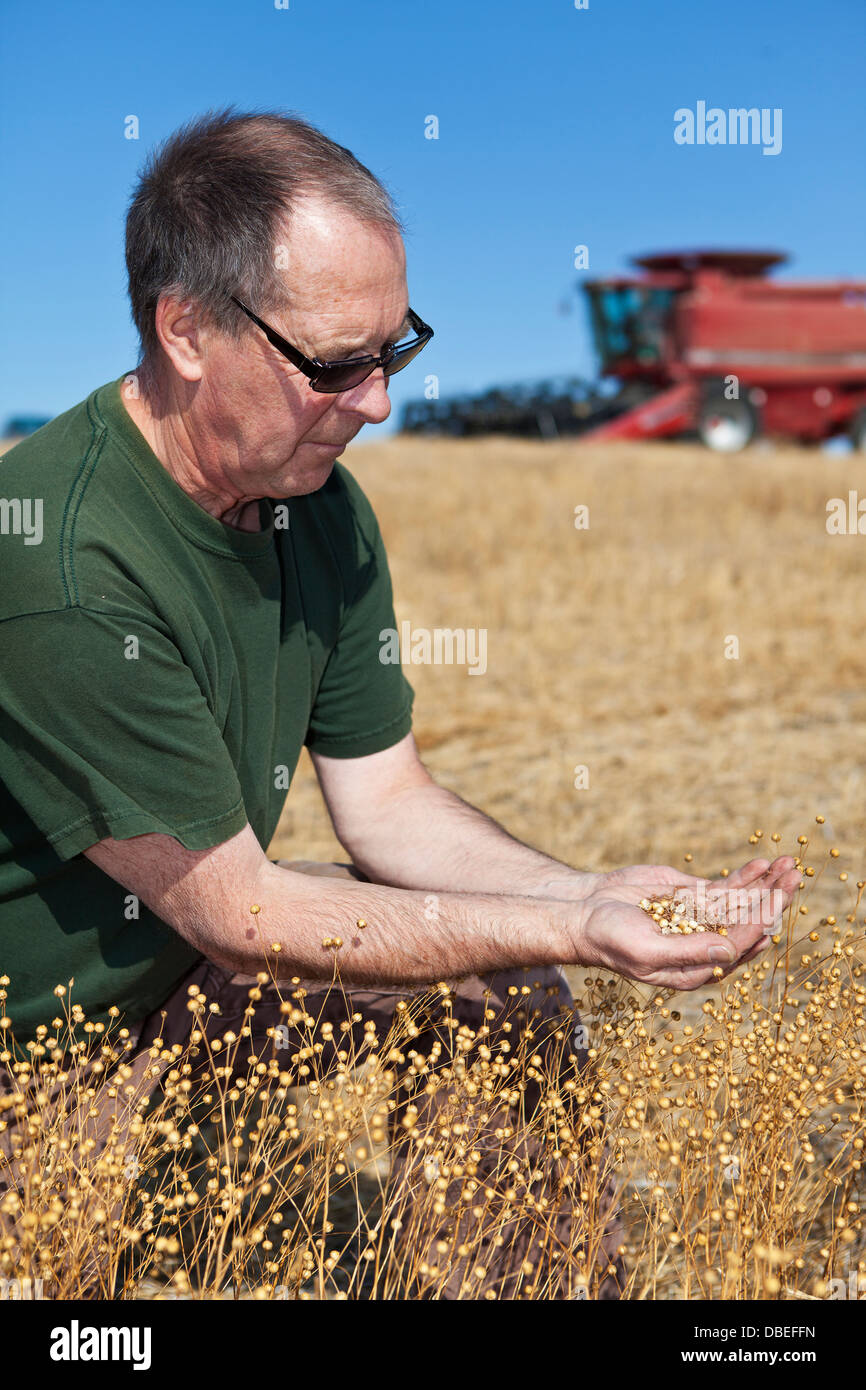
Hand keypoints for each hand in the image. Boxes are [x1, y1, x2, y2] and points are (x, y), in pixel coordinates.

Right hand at [568, 855, 800, 990]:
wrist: (585, 913)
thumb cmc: (610, 939)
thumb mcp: (646, 949)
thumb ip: (689, 951)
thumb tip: (732, 951)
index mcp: (698, 967)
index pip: (739, 944)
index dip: (760, 922)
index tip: (778, 900)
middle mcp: (706, 945)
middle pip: (750, 923)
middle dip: (774, 899)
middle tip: (795, 878)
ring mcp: (701, 919)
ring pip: (743, 902)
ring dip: (767, 884)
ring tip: (791, 865)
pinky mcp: (692, 897)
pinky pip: (726, 888)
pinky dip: (746, 876)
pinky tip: (763, 863)